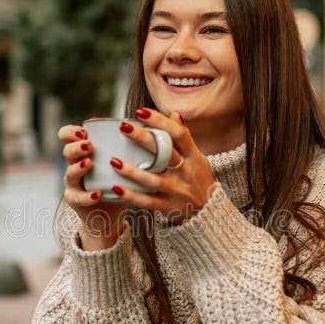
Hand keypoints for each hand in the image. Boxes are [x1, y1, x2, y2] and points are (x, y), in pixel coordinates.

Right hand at [58, 124, 126, 249]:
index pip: (68, 135)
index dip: (71, 131)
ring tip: (89, 164)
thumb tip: (158, 123)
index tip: (85, 130)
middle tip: (89, 145)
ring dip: (79, 167)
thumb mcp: (126, 162)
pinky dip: (87, 196)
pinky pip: (78, 197)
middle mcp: (75, 164)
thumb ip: (134, 145)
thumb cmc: (120, 181)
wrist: (111, 212)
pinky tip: (97, 194)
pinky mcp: (76, 200)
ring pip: (70, 173)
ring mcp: (74, 184)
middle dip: (76, 146)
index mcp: (85, 151)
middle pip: (67, 151)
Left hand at [108, 108, 215, 224]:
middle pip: (165, 152)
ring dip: (132, 171)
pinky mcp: (169, 206)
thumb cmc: (199, 178)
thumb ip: (185, 138)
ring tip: (114, 161)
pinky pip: (148, 202)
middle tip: (123, 127)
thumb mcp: (198, 157)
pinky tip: (116, 188)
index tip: (140, 112)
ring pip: (154, 180)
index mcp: (193, 156)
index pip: (178, 134)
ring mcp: (178, 190)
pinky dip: (132, 196)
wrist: (210, 211)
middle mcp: (186, 172)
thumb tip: (174, 114)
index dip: (160, 120)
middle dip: (143, 138)